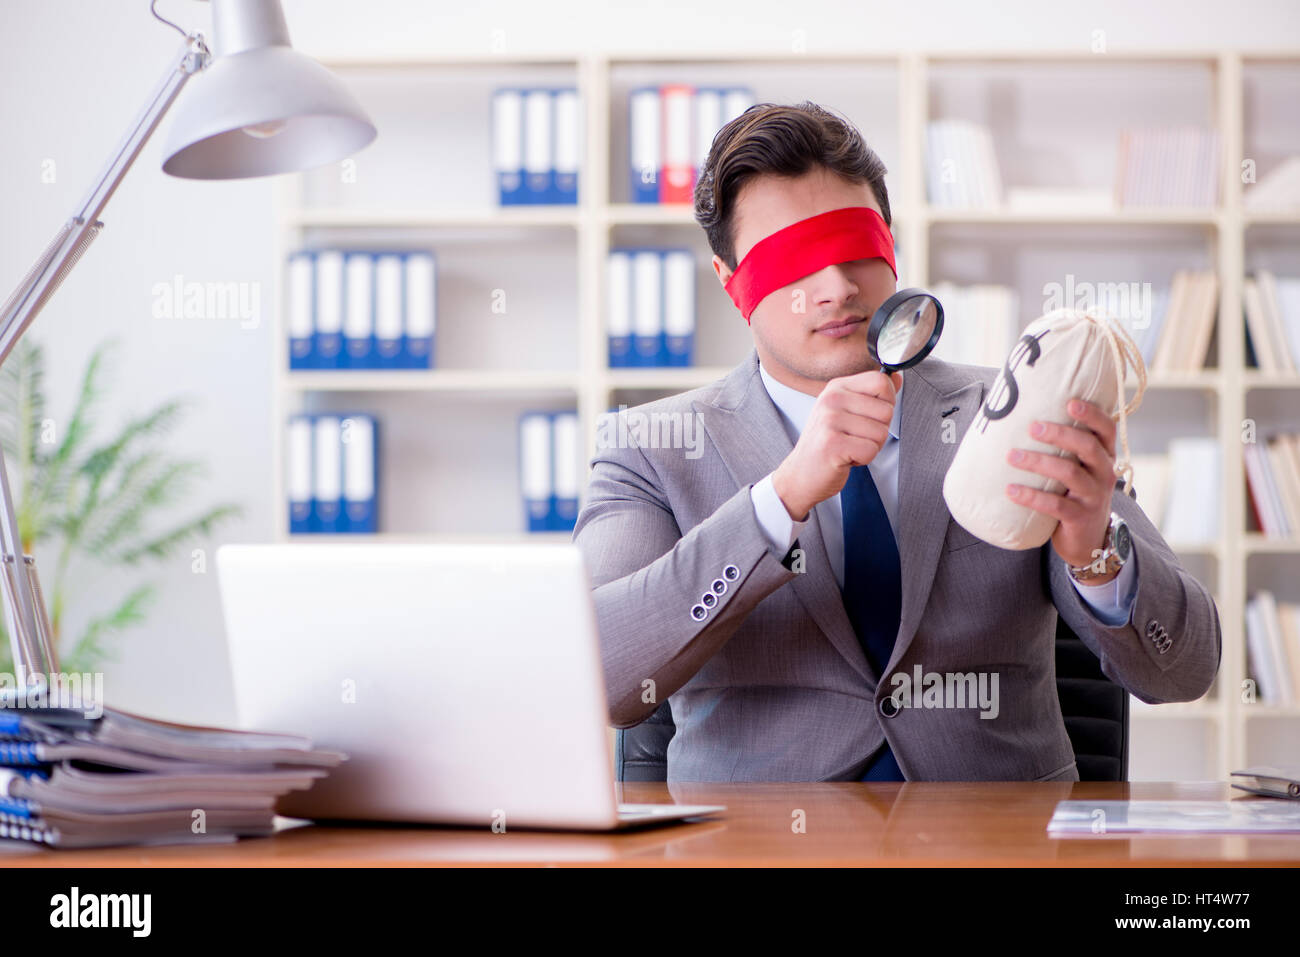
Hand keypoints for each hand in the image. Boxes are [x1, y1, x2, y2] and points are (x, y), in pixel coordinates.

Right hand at [771, 368, 902, 520]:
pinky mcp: (832, 444)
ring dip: (870, 447)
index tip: (869, 416)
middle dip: (878, 430)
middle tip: (855, 437)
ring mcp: (830, 420)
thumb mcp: (847, 411)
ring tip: (849, 447)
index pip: (881, 381)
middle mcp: (831, 399)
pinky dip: (863, 459)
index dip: (886, 402)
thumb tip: (897, 378)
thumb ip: (873, 394)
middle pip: (886, 410)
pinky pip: (870, 450)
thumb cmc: (827, 443)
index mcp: (837, 387)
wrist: (801, 473)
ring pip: (881, 433)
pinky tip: (845, 457)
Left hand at [1004, 398, 1116, 580]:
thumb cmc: (1074, 493)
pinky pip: (1056, 505)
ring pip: (1070, 473)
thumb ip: (1063, 448)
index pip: (1107, 429)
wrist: (1088, 539)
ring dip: (1038, 462)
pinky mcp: (1080, 517)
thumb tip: (1022, 417)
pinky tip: (1011, 490)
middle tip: (1032, 427)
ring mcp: (1094, 496)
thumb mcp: (1077, 469)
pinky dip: (1031, 496)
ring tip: (1011, 456)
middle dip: (1059, 434)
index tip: (1070, 402)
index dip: (1092, 414)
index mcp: (1104, 456)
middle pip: (1087, 447)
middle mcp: (1104, 472)